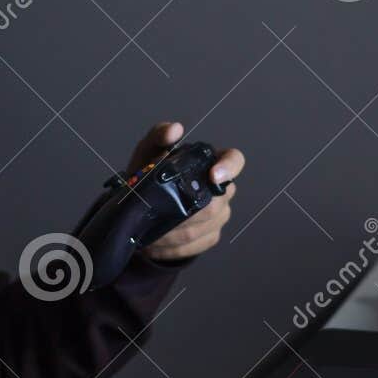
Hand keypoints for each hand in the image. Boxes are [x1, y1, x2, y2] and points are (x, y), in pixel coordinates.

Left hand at [127, 122, 244, 263]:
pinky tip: (157, 245)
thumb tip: (175, 130)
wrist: (143, 205)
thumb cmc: (149, 172)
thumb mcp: (148, 151)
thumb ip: (158, 135)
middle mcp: (222, 190)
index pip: (234, 160)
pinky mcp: (211, 237)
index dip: (229, 168)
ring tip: (151, 233)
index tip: (213, 176)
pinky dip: (174, 248)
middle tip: (159, 216)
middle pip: (215, 203)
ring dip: (175, 233)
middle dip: (185, 212)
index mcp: (211, 163)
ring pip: (203, 228)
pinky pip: (196, 246)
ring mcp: (219, 216)